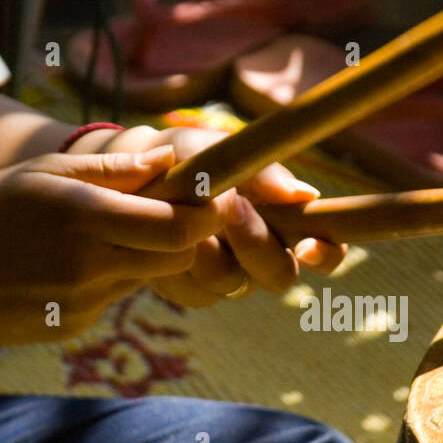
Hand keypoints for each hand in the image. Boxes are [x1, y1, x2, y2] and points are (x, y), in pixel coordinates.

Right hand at [0, 146, 222, 343]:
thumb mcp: (44, 175)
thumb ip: (111, 170)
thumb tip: (170, 156)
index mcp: (84, 216)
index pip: (179, 225)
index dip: (206, 212)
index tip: (213, 197)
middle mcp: (90, 263)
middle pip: (177, 255)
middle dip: (187, 235)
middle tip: (175, 213)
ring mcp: (85, 300)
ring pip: (147, 275)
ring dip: (145, 254)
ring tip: (103, 234)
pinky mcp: (77, 325)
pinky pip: (114, 297)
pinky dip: (109, 278)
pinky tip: (66, 266)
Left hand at [73, 125, 347, 305]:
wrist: (116, 178)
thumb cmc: (174, 156)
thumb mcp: (207, 147)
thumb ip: (253, 166)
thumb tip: (303, 194)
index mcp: (280, 216)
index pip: (326, 248)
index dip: (327, 253)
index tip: (308, 245)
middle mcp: (262, 251)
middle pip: (279, 275)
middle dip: (252, 242)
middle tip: (228, 209)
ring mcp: (229, 275)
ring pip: (232, 284)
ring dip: (205, 248)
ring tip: (179, 214)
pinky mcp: (193, 291)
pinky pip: (196, 295)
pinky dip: (177, 267)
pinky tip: (161, 240)